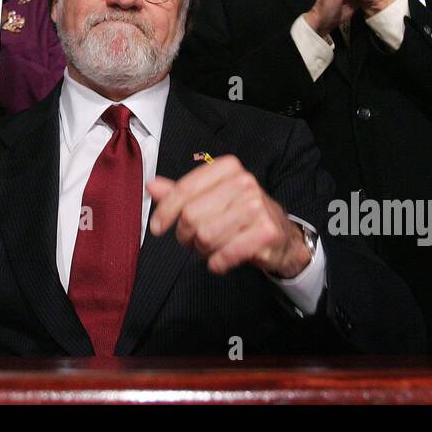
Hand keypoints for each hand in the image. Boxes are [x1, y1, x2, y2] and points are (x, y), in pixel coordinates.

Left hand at [147, 156, 311, 278]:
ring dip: (202, 249)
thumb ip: (181, 193)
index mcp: (228, 168)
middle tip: (193, 241)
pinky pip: (225, 254)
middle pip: (192, 215)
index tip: (157, 228)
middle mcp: (245, 182)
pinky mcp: (266, 232)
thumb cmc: (239, 214)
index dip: (165, 211)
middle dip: (186, 235)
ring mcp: (257, 207)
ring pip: (206, 236)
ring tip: (210, 248)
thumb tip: (151, 185)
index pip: (185, 189)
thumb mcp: (211, 197)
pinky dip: (217, 263)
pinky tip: (220, 261)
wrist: (280, 235)